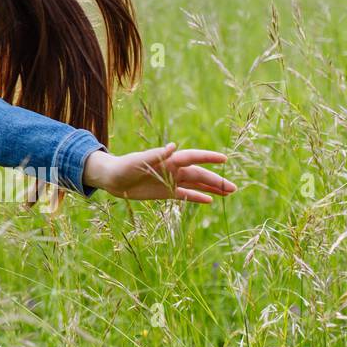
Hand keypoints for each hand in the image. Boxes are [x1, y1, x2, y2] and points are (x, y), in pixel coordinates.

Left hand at [86, 143, 235, 202]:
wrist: (112, 178)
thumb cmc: (124, 166)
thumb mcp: (139, 160)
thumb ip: (156, 155)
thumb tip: (173, 146)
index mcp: (168, 159)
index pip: (193, 157)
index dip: (208, 158)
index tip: (224, 159)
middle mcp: (172, 169)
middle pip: (199, 174)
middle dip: (216, 180)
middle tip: (234, 187)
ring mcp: (170, 181)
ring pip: (196, 184)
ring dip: (212, 188)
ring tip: (229, 192)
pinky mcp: (165, 192)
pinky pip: (186, 195)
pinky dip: (198, 197)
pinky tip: (210, 200)